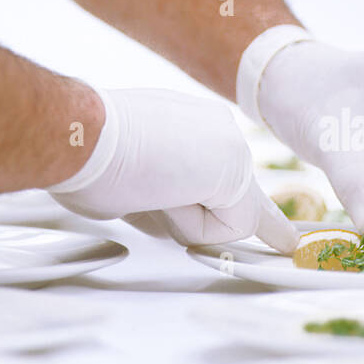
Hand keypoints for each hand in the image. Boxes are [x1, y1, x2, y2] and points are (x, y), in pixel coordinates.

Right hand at [48, 87, 297, 250]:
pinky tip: (162, 190)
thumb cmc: (85, 156)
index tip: (285, 238)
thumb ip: (170, 201)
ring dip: (182, 220)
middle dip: (197, 222)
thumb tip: (185, 228)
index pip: (231, 179)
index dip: (260, 216)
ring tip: (144, 185)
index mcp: (192, 125)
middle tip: (163, 195)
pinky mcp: (234, 168)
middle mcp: (217, 127)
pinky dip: (192, 226)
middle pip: (229, 206)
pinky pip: (227, 229)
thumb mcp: (135, 182)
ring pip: (225, 218)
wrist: (78, 133)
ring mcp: (230, 144)